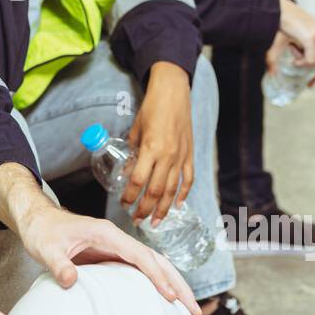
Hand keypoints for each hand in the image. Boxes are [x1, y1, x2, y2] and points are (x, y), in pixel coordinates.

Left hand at [16, 202, 200, 314]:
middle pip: (157, 260)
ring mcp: (118, 248)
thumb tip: (71, 280)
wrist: (39, 221)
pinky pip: (142, 271)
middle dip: (177, 284)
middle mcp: (117, 239)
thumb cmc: (43, 232)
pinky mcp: (114, 257)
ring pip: (154, 265)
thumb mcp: (46, 249)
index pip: (140, 255)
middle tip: (194, 309)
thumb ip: (58, 264)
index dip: (156, 276)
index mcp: (106, 234)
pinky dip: (158, 285)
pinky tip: (167, 302)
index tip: (169, 296)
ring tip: (190, 310)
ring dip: (173, 285)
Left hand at [123, 62, 193, 223]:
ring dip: (163, 208)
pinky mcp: (190, 154)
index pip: (138, 181)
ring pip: (172, 190)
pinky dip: (184, 194)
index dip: (130, 196)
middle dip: (145, 209)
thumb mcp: (135, 129)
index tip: (124, 203)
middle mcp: (167, 156)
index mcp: (151, 148)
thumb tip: (128, 172)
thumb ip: (133, 152)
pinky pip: (188, 179)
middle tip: (137, 220)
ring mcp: (181, 156)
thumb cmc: (151, 108)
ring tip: (155, 222)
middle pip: (155, 191)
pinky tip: (177, 205)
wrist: (173, 92)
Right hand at [277, 0, 314, 75]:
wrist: (274, 10)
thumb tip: (272, 74)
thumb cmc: (279, 23)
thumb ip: (287, 55)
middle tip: (294, 52)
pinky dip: (301, 59)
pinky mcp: (313, 37)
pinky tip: (292, 48)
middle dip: (308, 62)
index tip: (310, 84)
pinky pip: (311, 59)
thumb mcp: (287, 41)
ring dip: (303, 60)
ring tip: (293, 47)